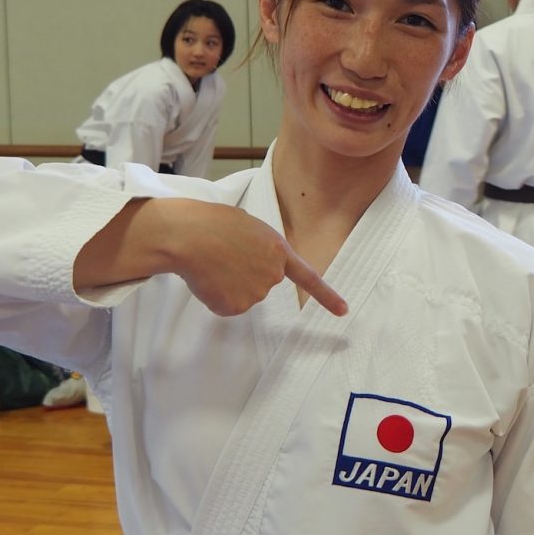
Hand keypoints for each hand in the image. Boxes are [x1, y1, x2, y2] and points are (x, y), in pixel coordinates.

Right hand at [76, 199, 348, 316]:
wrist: (189, 235)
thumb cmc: (213, 223)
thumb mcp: (248, 227)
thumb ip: (260, 248)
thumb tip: (249, 268)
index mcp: (278, 250)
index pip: (308, 278)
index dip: (327, 296)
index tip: (344, 311)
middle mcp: (272, 276)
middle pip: (262, 284)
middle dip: (245, 274)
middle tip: (224, 255)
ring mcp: (255, 293)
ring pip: (242, 296)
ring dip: (227, 285)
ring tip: (213, 262)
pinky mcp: (235, 307)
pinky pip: (225, 305)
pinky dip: (215, 296)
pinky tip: (207, 278)